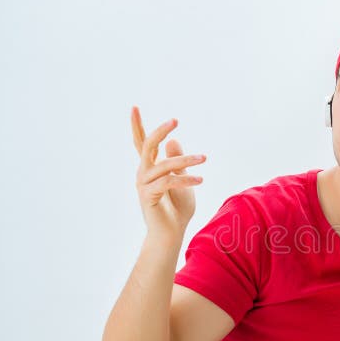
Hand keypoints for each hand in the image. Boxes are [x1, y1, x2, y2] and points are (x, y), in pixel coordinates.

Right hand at [131, 106, 205, 238]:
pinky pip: (168, 182)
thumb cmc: (177, 207)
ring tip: (204, 158)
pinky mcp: (148, 196)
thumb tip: (173, 141)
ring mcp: (143, 185)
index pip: (142, 143)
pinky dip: (185, 179)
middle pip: (148, 146)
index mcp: (150, 167)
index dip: (137, 125)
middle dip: (160, 131)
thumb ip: (178, 162)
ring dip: (186, 160)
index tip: (134, 107)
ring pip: (163, 165)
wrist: (171, 233)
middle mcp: (143, 173)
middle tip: (176, 120)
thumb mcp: (182, 180)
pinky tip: (201, 179)